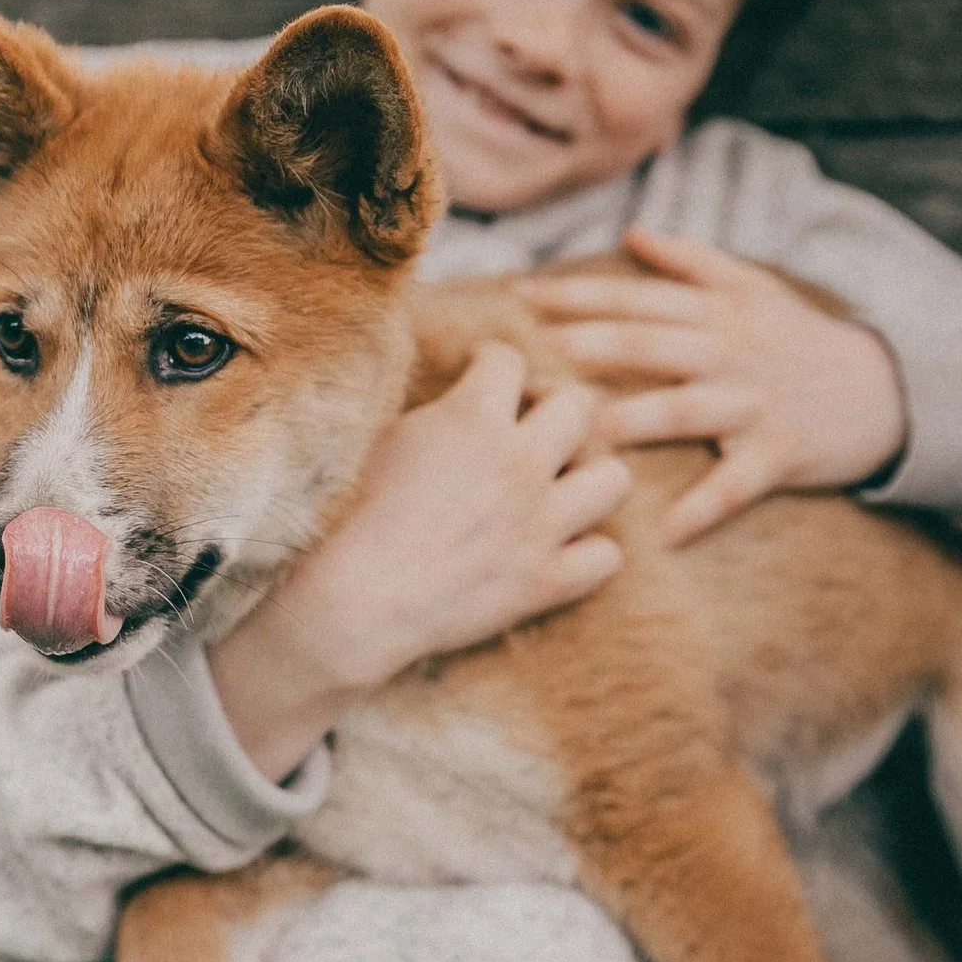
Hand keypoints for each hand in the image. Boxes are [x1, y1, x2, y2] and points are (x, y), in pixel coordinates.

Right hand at [209, 342, 628, 778]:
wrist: (350, 603)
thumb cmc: (347, 518)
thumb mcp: (382, 441)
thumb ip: (432, 413)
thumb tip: (451, 394)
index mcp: (473, 418)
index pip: (508, 358)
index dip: (491, 363)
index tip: (480, 375)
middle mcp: (521, 463)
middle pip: (582, 404)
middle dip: (556, 409)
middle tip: (530, 430)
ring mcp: (541, 524)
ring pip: (615, 479)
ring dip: (589, 479)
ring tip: (559, 488)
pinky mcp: (546, 581)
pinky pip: (606, 556)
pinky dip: (587, 553)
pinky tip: (558, 550)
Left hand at [518, 229, 906, 545]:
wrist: (885, 390)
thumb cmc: (800, 339)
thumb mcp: (754, 287)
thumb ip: (690, 260)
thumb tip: (631, 231)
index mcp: (716, 312)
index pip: (637, 296)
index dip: (579, 294)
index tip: (521, 295)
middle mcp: (729, 352)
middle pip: (654, 343)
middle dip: (596, 343)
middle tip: (542, 354)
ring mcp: (754, 404)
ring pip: (689, 409)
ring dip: (640, 419)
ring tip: (593, 434)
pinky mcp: (779, 453)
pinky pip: (736, 484)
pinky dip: (703, 509)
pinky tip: (665, 532)